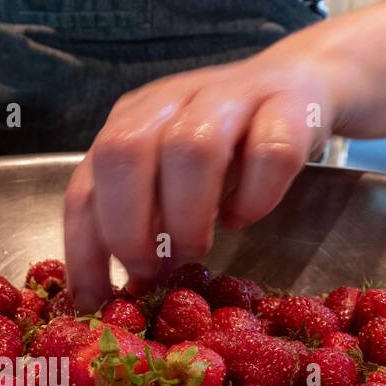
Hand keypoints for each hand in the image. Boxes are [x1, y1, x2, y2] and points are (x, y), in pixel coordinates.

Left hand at [64, 45, 342, 311]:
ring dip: (187, 217)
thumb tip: (127, 288)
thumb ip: (145, 220)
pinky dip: (255, 196)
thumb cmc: (228, 146)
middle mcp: (169, 102)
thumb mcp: (173, 178)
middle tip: (151, 271)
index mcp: (131, 123)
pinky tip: (244, 216)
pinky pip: (270, 151)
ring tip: (197, 250)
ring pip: (191, 149)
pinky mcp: (289, 105)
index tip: (95, 301)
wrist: (302, 84)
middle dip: (128, 228)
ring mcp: (229, 98)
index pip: (84, 187)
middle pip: (123, 153)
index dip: (83, 251)